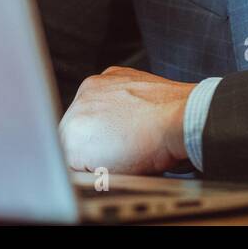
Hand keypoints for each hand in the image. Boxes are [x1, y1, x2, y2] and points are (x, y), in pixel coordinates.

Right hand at [59, 66, 194, 174]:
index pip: (66, 156)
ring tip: (125, 133)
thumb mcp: (112, 174)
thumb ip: (87, 169)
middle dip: (89, 143)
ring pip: (86, 110)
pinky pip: (102, 93)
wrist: (181, 120)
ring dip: (99, 122)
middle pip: (73, 131)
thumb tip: (83, 169)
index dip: (84, 167)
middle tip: (114, 153)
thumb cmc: (154, 148)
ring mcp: (95, 85)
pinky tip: (130, 114)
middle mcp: (79, 104)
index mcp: (72, 134)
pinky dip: (111, 103)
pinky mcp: (112, 74)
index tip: (98, 169)